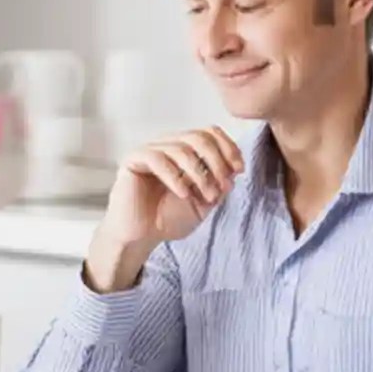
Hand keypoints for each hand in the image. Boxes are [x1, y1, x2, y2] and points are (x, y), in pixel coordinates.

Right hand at [83, 127, 244, 292]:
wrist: (139, 238)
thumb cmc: (167, 219)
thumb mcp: (204, 203)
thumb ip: (218, 184)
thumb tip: (233, 169)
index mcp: (184, 151)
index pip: (209, 133)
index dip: (228, 147)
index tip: (239, 170)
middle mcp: (167, 145)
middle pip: (198, 136)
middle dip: (217, 160)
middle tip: (223, 186)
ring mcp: (149, 151)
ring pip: (181, 148)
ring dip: (200, 174)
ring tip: (206, 196)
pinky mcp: (133, 160)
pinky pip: (157, 159)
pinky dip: (175, 177)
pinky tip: (183, 194)